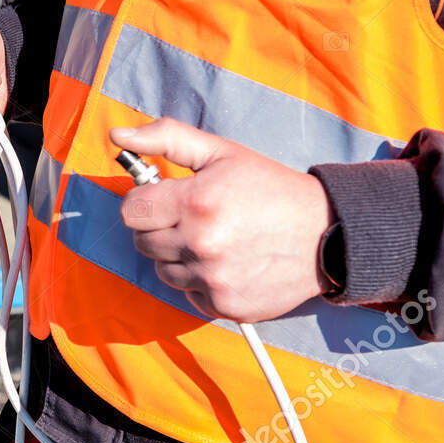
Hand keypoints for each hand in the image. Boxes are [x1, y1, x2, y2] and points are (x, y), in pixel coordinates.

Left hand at [113, 119, 332, 321]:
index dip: (145, 202)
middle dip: (160, 228)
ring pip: (163, 271)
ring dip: (178, 256)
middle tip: (194, 217)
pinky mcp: (225, 306)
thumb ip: (166, 138)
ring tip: (214, 240)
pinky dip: (199, 282)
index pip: (131, 211)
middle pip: (143, 242)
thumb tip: (117, 136)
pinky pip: (188, 294)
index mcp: (196, 202)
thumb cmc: (269, 188)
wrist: (325, 233)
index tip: (166, 198)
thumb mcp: (221, 152)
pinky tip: (227, 263)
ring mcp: (213, 280)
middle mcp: (201, 244)